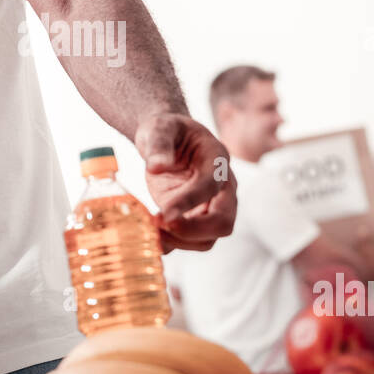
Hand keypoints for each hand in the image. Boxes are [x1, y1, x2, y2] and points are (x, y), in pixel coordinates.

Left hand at [135, 112, 236, 253]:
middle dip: (192, 231)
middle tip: (159, 225)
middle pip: (223, 222)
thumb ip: (159, 144)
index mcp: (217, 161)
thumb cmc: (166, 131)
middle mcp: (222, 188)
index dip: (189, 202)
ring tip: (150, 230)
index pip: (210, 186)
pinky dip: (172, 245)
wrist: (166, 140)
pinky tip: (150, 236)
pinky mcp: (195, 220)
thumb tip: (157, 166)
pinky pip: (190, 242)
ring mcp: (211, 207)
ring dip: (180, 242)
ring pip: (208, 239)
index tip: (163, 213)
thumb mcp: (160, 128)